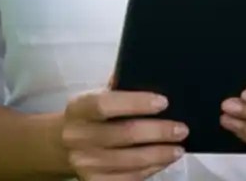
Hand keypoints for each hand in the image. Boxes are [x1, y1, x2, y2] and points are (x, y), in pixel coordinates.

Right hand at [58, 78, 187, 179]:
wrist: (63, 146)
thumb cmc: (90, 116)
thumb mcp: (95, 97)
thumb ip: (118, 88)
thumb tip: (150, 75)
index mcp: (79, 109)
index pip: (105, 104)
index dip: (136, 103)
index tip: (163, 102)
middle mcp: (78, 137)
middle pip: (124, 134)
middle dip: (158, 132)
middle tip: (182, 129)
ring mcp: (85, 163)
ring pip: (130, 161)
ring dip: (160, 155)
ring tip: (179, 148)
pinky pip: (129, 178)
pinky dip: (150, 170)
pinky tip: (163, 161)